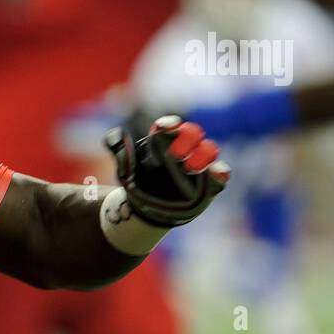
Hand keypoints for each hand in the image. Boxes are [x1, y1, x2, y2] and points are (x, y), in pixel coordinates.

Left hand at [105, 115, 229, 227]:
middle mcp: (183, 148)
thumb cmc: (139, 184)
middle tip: (176, 153)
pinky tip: (215, 174)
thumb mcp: (126, 170)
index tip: (163, 128)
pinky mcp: (208, 182)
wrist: (149, 208)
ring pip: (208, 151)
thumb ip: (121, 153)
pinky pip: (219, 175)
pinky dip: (219, 173)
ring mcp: (198, 164)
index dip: (169, 125)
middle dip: (187, 139)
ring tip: (190, 168)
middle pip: (192, 134)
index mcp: (163, 141)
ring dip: (202, 156)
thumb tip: (114, 136)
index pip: (170, 127)